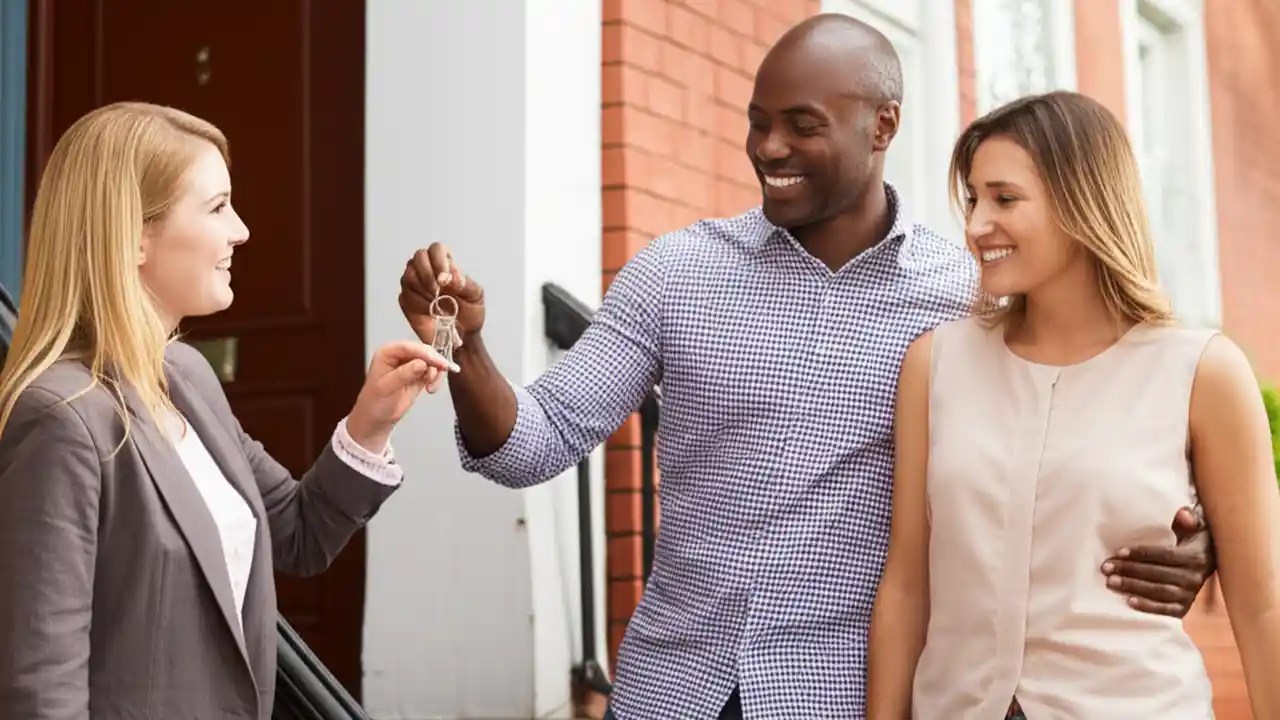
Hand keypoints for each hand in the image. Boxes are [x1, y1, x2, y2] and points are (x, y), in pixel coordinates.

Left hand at [346, 340, 458, 452]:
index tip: (437, 361)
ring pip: (431, 361)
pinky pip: (433, 372)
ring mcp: (410, 366)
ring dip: (435, 372)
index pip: (408, 347)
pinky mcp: (418, 376)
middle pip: (422, 351)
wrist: (377, 420)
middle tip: (442, 371)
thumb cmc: (374, 403)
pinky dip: (436, 379)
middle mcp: (399, 356)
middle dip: (434, 362)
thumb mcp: (386, 387)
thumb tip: (422, 363)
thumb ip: (404, 374)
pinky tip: (431, 389)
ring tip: (431, 387)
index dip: (424, 353)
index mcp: (387, 353)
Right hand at [398, 242, 485, 347]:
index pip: (437, 249)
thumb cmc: (470, 313)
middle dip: (428, 274)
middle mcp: (427, 269)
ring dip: (424, 291)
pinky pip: (406, 296)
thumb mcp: (475, 295)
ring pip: (408, 276)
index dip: (439, 262)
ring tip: (437, 304)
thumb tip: (449, 278)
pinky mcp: (406, 299)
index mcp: (446, 263)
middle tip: (438, 291)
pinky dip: (419, 305)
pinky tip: (430, 312)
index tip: (445, 281)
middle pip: (419, 257)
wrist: (461, 338)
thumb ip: (464, 282)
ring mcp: (414, 283)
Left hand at [1101, 504, 1216, 616]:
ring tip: (1111, 582)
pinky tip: (1129, 602)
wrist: (1207, 563)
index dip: (1141, 553)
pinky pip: (1166, 610)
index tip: (1118, 552)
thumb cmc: (1191, 541)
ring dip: (1134, 587)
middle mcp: (1195, 577)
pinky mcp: (1184, 608)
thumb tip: (1182, 514)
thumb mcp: (1194, 526)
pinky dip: (1148, 607)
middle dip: (1130, 570)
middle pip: (1158, 574)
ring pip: (1160, 592)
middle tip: (1106, 568)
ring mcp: (1190, 595)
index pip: (1165, 555)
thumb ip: (1188, 518)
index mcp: (1195, 556)